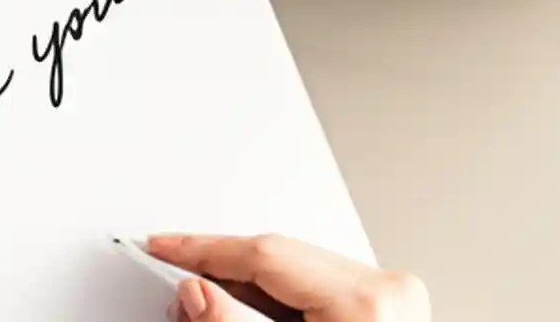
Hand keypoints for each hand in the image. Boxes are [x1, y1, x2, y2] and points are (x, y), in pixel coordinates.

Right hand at [147, 234, 429, 321]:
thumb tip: (196, 293)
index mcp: (364, 302)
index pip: (266, 254)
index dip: (206, 250)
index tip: (166, 248)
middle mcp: (386, 289)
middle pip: (280, 258)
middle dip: (223, 269)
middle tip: (178, 282)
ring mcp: (393, 295)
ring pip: (296, 269)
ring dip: (250, 286)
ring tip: (210, 304)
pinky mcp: (387, 305)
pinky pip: (318, 285)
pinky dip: (280, 299)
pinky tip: (251, 310)